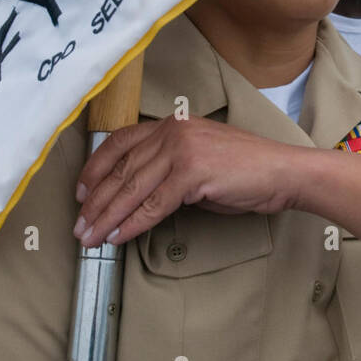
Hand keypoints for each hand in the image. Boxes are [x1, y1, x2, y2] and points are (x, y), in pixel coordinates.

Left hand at [74, 116, 303, 246]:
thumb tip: (136, 196)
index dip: (95, 168)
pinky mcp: (192, 173)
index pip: (120, 142)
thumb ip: (167, 169)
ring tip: (90, 237)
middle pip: (121, 169)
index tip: (80, 192)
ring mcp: (182, 150)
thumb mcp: (200, 159)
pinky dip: (132, 224)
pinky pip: (153, 205)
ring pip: (131, 189)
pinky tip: (117, 236)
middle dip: (95, 201)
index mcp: (173, 123)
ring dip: (106, 217)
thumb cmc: (246, 170)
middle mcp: (173, 131)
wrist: (282, 172)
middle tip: (78, 225)